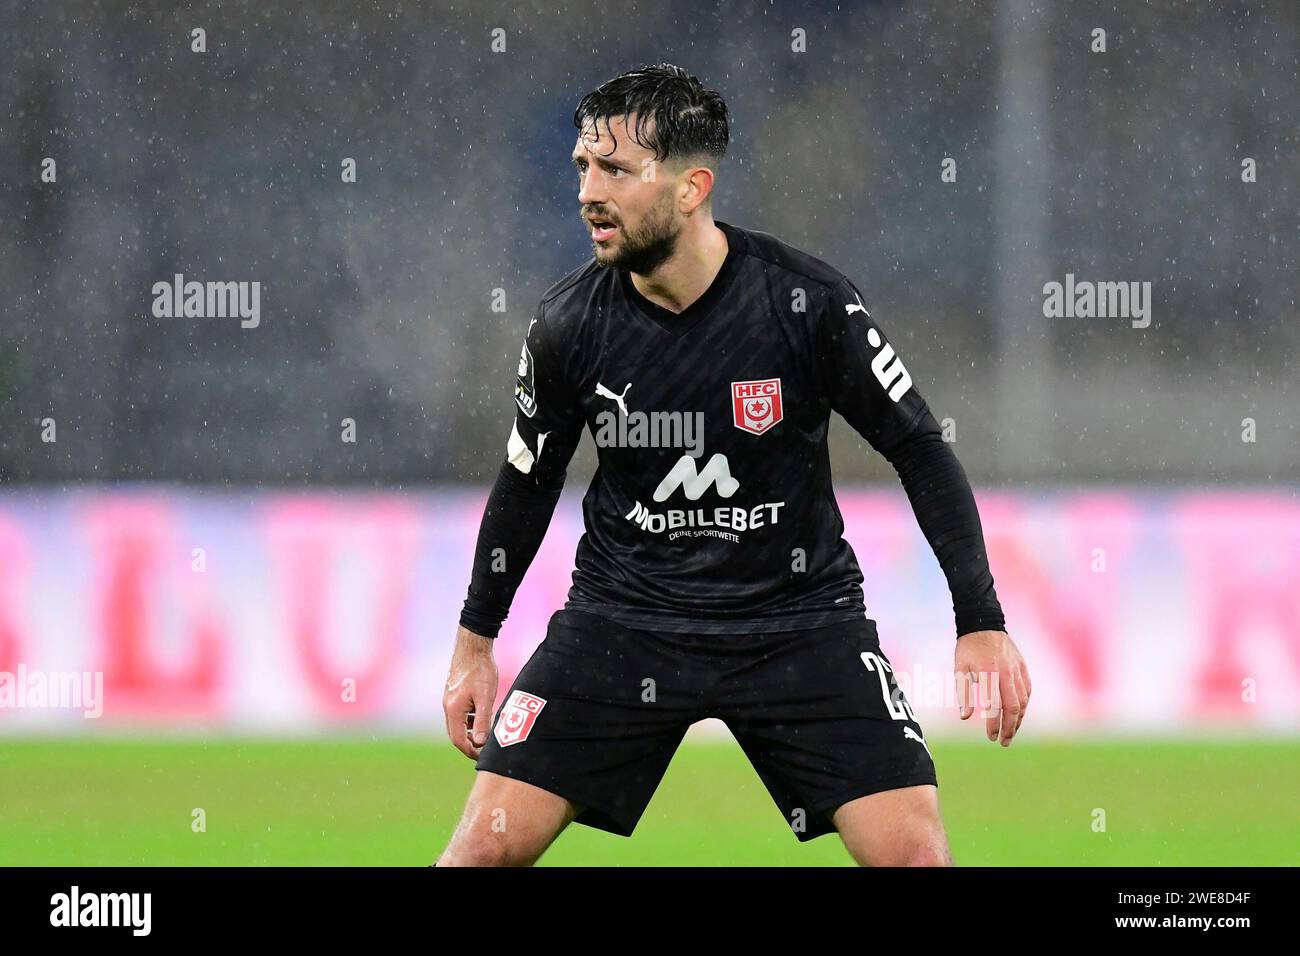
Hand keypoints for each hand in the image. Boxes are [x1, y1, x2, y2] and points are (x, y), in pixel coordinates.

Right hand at [443, 626, 498, 758]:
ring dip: (469, 732)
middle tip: (482, 751)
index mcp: (454, 710)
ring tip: (485, 736)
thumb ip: (483, 720)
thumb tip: (481, 743)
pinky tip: (481, 718)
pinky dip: (468, 721)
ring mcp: (449, 699)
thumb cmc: (481, 670)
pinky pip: (459, 714)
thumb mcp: (486, 697)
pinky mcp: (454, 693)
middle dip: (468, 745)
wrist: (472, 646)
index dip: (469, 751)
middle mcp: (448, 706)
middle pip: (455, 734)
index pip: (458, 740)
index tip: (481, 757)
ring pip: (457, 723)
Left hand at [954, 629, 1029, 746]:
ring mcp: (1017, 670)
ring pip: (1023, 701)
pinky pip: (1027, 691)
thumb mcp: (960, 669)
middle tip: (1004, 742)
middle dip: (1010, 728)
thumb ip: (963, 693)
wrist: (983, 624)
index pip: (994, 706)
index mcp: (988, 674)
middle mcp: (1006, 673)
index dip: (993, 724)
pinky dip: (1024, 705)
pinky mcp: (1023, 667)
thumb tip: (965, 717)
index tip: (991, 737)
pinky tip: (1019, 714)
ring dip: (1018, 720)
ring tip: (1012, 733)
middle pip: (1013, 707)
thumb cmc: (968, 649)